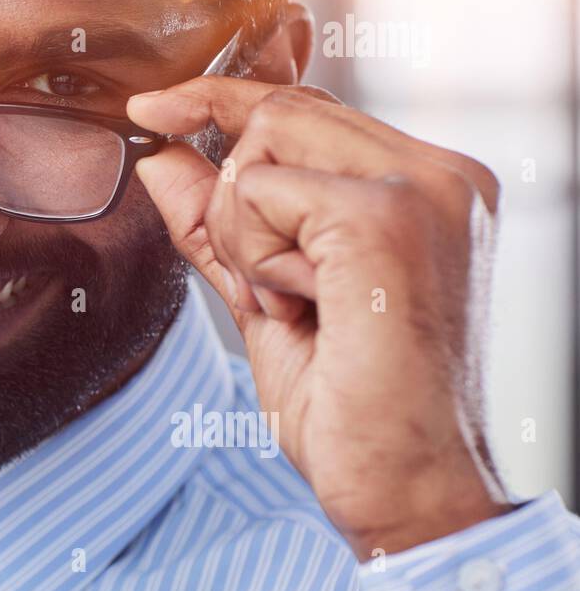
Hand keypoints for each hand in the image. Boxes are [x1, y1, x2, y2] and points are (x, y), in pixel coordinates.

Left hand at [127, 79, 515, 560]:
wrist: (405, 488)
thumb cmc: (351, 405)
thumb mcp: (266, 294)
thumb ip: (217, 221)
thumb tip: (158, 156)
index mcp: (430, 185)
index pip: (307, 107)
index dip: (220, 101)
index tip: (150, 109)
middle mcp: (440, 174)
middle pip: (278, 113)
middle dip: (234, 201)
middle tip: (270, 287)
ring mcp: (421, 189)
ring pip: (261, 148)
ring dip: (246, 238)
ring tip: (300, 306)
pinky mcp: (384, 217)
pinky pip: (257, 196)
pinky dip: (254, 260)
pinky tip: (304, 309)